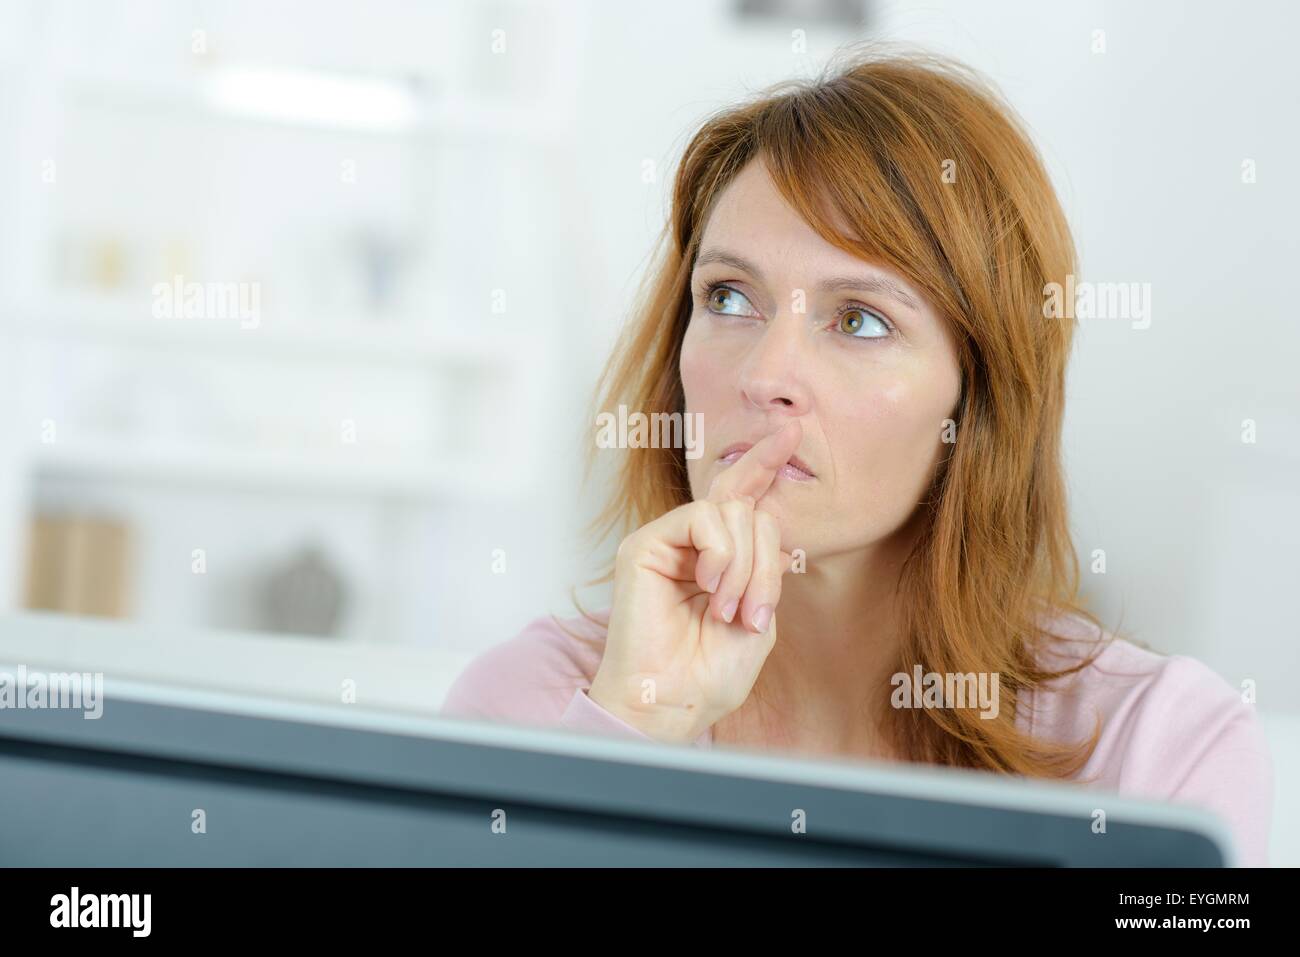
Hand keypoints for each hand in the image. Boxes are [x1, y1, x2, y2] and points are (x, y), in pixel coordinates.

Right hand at [588, 420, 801, 742]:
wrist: (673, 701)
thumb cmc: (710, 672)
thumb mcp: (759, 615)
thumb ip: (766, 568)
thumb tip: (771, 530)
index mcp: (720, 558)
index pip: (743, 499)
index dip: (764, 464)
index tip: (790, 431)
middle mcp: (692, 544)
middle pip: (749, 510)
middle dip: (764, 562)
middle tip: (754, 612)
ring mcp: (667, 542)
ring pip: (730, 513)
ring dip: (745, 566)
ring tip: (730, 610)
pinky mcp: (645, 545)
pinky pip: (702, 518)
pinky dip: (720, 553)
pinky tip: (710, 587)